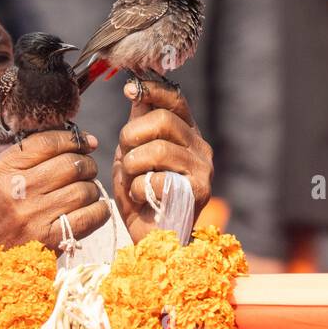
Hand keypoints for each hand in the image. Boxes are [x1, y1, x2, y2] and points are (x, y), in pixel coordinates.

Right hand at [0, 129, 106, 278]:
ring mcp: (33, 216)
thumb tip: (85, 140)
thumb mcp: (1, 177)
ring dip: (92, 188)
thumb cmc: (0, 211)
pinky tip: (93, 209)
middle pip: (71, 164)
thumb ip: (32, 154)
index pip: (48, 142)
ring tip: (85, 192)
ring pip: (85, 189)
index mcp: (2, 170)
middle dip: (87, 164)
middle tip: (86, 170)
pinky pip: (91, 215)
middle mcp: (16, 191)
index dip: (74, 139)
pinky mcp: (49, 239)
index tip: (85, 142)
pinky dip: (99, 210)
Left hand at [113, 80, 213, 241]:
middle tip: (124, 155)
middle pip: (163, 120)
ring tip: (130, 180)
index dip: (153, 89)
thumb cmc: (141, 196)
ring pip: (158, 149)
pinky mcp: (199, 192)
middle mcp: (201, 147)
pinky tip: (142, 198)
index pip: (176, 99)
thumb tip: (136, 88)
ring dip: (132, 166)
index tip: (129, 89)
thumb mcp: (133, 154)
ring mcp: (203, 169)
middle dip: (132, 135)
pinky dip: (138, 189)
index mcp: (187, 133)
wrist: (152, 240)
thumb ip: (138, 125)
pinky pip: (157, 179)